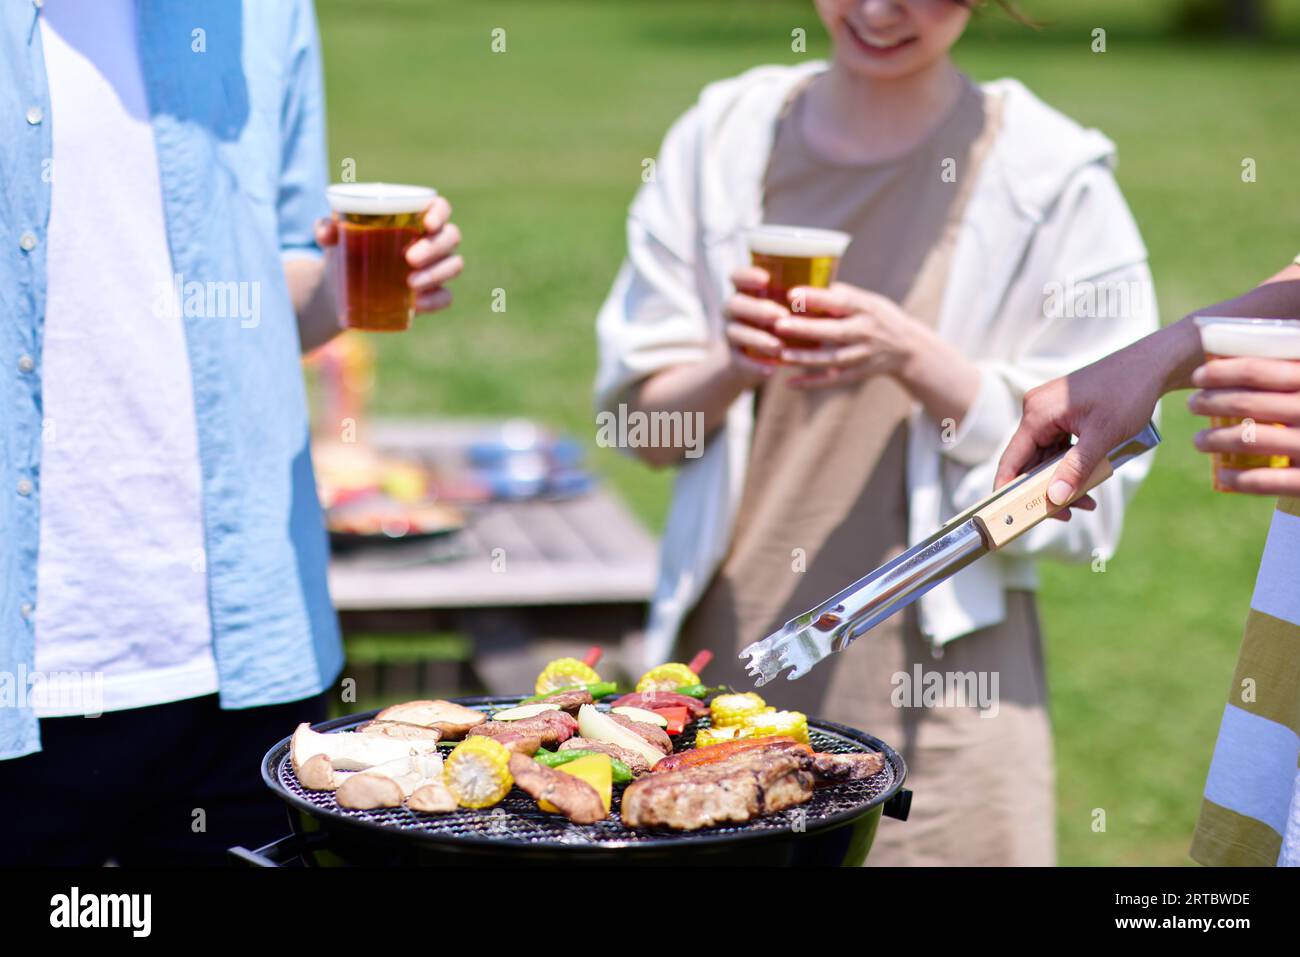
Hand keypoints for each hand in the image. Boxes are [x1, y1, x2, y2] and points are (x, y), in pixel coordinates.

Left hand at [315, 195, 462, 312]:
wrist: (341, 288)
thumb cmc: (344, 250)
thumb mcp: (332, 237)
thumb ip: (326, 229)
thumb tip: (327, 233)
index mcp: (415, 217)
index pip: (439, 207)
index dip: (440, 212)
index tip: (427, 223)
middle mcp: (431, 241)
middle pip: (451, 236)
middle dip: (435, 247)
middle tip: (410, 258)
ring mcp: (435, 268)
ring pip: (454, 265)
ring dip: (437, 274)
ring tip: (410, 284)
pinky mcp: (431, 294)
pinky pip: (446, 297)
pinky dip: (436, 300)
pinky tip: (417, 303)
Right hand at [720, 266, 786, 383]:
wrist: (753, 358)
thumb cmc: (778, 323)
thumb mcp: (783, 306)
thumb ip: (797, 298)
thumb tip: (833, 290)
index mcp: (745, 291)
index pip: (737, 276)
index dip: (747, 276)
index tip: (766, 278)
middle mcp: (733, 310)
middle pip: (734, 303)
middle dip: (757, 309)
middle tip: (780, 315)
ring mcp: (730, 333)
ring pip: (735, 333)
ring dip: (757, 339)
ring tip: (778, 346)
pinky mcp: (733, 358)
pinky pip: (739, 361)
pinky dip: (754, 366)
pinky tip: (770, 370)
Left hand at [767, 282, 923, 388]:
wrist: (909, 349)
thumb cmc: (881, 317)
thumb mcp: (871, 300)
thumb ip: (845, 295)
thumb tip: (814, 283)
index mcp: (867, 309)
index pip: (841, 301)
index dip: (817, 297)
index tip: (791, 293)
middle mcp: (866, 332)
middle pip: (834, 332)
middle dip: (807, 329)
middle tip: (779, 325)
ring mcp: (863, 356)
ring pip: (832, 359)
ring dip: (806, 358)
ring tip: (781, 354)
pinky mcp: (858, 374)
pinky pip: (833, 380)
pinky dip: (813, 383)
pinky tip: (790, 383)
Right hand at [994, 334, 1171, 514]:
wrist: (1151, 365)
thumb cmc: (1127, 394)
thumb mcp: (1103, 436)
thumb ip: (1075, 469)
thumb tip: (1054, 499)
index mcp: (1037, 413)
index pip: (1011, 459)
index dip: (1007, 489)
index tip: (1010, 516)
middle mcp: (1036, 411)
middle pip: (1029, 461)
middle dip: (1047, 489)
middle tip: (1069, 514)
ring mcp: (1048, 411)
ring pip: (1046, 457)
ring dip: (1062, 480)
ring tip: (1087, 501)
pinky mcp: (1062, 414)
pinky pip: (1058, 447)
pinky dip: (1070, 465)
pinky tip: (1088, 479)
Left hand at [1189, 356, 1299, 494]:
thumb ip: (1295, 370)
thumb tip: (1243, 350)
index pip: (1261, 371)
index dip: (1223, 372)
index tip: (1198, 375)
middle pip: (1247, 403)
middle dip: (1211, 403)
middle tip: (1193, 404)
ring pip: (1249, 439)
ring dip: (1215, 440)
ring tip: (1199, 441)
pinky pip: (1266, 481)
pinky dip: (1239, 479)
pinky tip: (1223, 477)